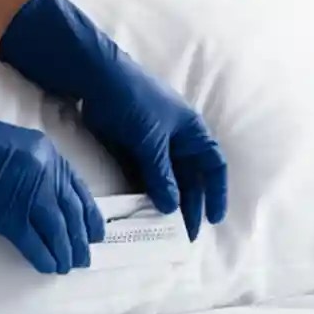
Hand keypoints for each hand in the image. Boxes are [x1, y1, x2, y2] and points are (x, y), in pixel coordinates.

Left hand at [0, 0, 227, 239]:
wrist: (96, 78)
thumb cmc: (134, 101)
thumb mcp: (152, 141)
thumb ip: (162, 175)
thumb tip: (171, 206)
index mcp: (191, 131)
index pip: (213, 166)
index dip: (216, 192)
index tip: (213, 219)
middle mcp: (177, 139)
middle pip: (189, 178)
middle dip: (189, 205)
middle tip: (184, 235)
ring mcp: (154, 144)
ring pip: (166, 179)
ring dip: (167, 201)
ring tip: (163, 229)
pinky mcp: (132, 148)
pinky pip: (144, 175)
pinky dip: (146, 192)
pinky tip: (143, 211)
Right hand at [0, 57, 104, 273]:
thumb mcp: (9, 143)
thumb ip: (32, 166)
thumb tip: (45, 195)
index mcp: (45, 151)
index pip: (77, 188)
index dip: (88, 214)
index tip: (94, 232)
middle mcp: (44, 171)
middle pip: (71, 212)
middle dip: (79, 238)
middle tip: (83, 258)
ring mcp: (27, 192)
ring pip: (57, 229)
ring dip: (64, 251)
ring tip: (67, 266)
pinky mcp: (5, 213)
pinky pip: (33, 241)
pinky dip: (43, 256)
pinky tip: (47, 267)